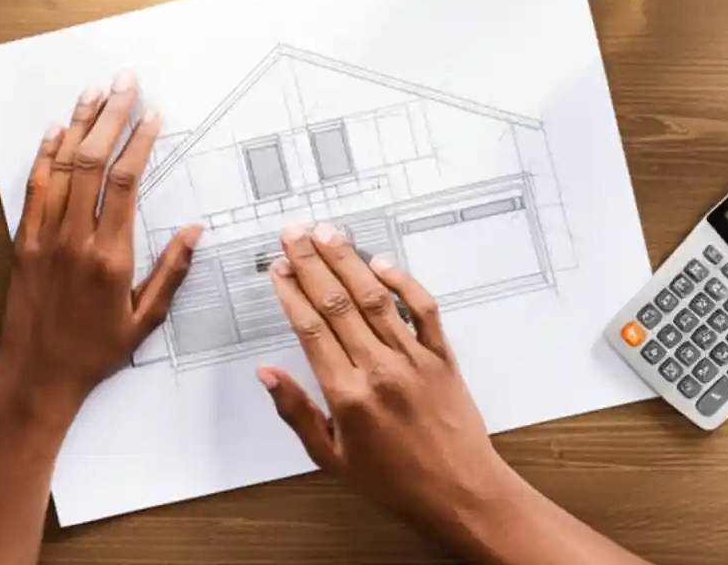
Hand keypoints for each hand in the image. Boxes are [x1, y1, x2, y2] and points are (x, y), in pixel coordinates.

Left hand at [0, 72, 201, 422]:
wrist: (36, 377)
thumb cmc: (95, 353)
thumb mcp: (145, 320)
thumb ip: (172, 272)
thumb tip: (195, 230)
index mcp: (111, 256)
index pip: (125, 181)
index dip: (139, 141)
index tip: (152, 114)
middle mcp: (75, 239)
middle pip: (92, 160)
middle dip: (110, 115)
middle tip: (124, 82)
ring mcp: (44, 237)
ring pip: (61, 165)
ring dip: (78, 123)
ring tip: (93, 90)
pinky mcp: (22, 242)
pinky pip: (33, 187)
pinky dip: (43, 153)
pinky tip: (53, 128)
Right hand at [258, 223, 509, 537]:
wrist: (461, 494)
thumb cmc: (396, 483)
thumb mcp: (332, 457)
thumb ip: (296, 411)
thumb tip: (266, 373)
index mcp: (347, 396)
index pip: (310, 328)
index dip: (290, 292)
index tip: (277, 269)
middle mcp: (379, 370)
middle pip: (336, 303)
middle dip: (310, 263)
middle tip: (292, 234)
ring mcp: (413, 359)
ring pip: (375, 297)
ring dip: (348, 261)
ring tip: (326, 234)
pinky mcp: (441, 357)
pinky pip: (422, 309)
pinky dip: (403, 282)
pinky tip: (381, 263)